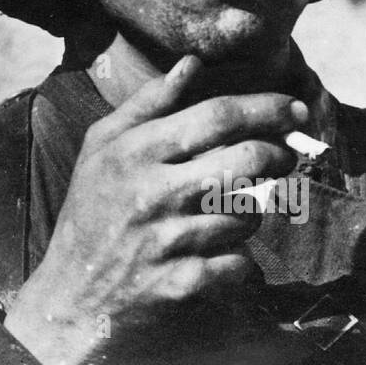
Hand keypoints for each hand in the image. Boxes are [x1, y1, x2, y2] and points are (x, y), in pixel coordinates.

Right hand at [4, 55, 305, 364]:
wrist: (69, 299)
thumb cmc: (90, 216)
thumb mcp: (101, 150)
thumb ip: (146, 105)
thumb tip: (191, 65)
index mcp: (134, 153)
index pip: (217, 116)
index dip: (267, 108)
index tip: (296, 109)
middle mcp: (152, 192)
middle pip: (246, 159)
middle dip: (280, 155)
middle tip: (285, 157)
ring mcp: (166, 240)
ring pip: (248, 214)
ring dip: (254, 212)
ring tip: (236, 211)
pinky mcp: (178, 283)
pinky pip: (239, 264)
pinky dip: (241, 261)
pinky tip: (221, 256)